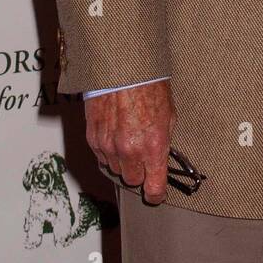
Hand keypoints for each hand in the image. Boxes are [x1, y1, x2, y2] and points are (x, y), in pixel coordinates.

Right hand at [85, 81, 175, 204]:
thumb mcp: (169, 115)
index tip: (157, 193)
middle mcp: (130, 150)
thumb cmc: (149, 87)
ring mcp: (109, 146)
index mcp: (153, 146)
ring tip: (128, 139)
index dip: (156, 194)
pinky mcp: (93, 138)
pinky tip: (115, 135)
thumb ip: (164, 141)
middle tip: (143, 156)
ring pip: (115, 169)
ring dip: (122, 161)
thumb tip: (160, 156)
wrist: (123, 69)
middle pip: (132, 180)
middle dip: (139, 171)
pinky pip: (101, 157)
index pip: (153, 187)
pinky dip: (108, 151)